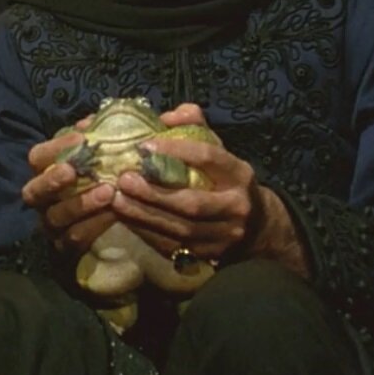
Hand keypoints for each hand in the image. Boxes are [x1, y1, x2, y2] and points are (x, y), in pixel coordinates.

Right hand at [21, 116, 117, 256]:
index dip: (55, 148)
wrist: (123, 212)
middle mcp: (43, 199)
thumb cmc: (106, 173)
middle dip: (52, 181)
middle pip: (34, 192)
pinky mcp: (69, 246)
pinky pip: (77, 237)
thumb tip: (95, 122)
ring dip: (81, 204)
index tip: (82, 139)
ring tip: (109, 191)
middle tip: (73, 171)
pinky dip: (96, 224)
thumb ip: (96, 136)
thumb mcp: (102, 152)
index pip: (37, 158)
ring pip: (57, 217)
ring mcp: (53, 225)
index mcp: (45, 172)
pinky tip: (116, 213)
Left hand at [111, 103, 307, 276]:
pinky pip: (174, 247)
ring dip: (144, 215)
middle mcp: (236, 207)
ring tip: (117, 200)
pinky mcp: (210, 257)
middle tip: (123, 179)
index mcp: (239, 174)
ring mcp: (224, 236)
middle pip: (192, 203)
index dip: (175, 151)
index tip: (143, 146)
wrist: (256, 227)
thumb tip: (165, 117)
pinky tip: (127, 219)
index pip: (208, 158)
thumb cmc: (225, 180)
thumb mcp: (218, 150)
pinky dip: (147, 233)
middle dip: (154, 192)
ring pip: (180, 229)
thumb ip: (193, 126)